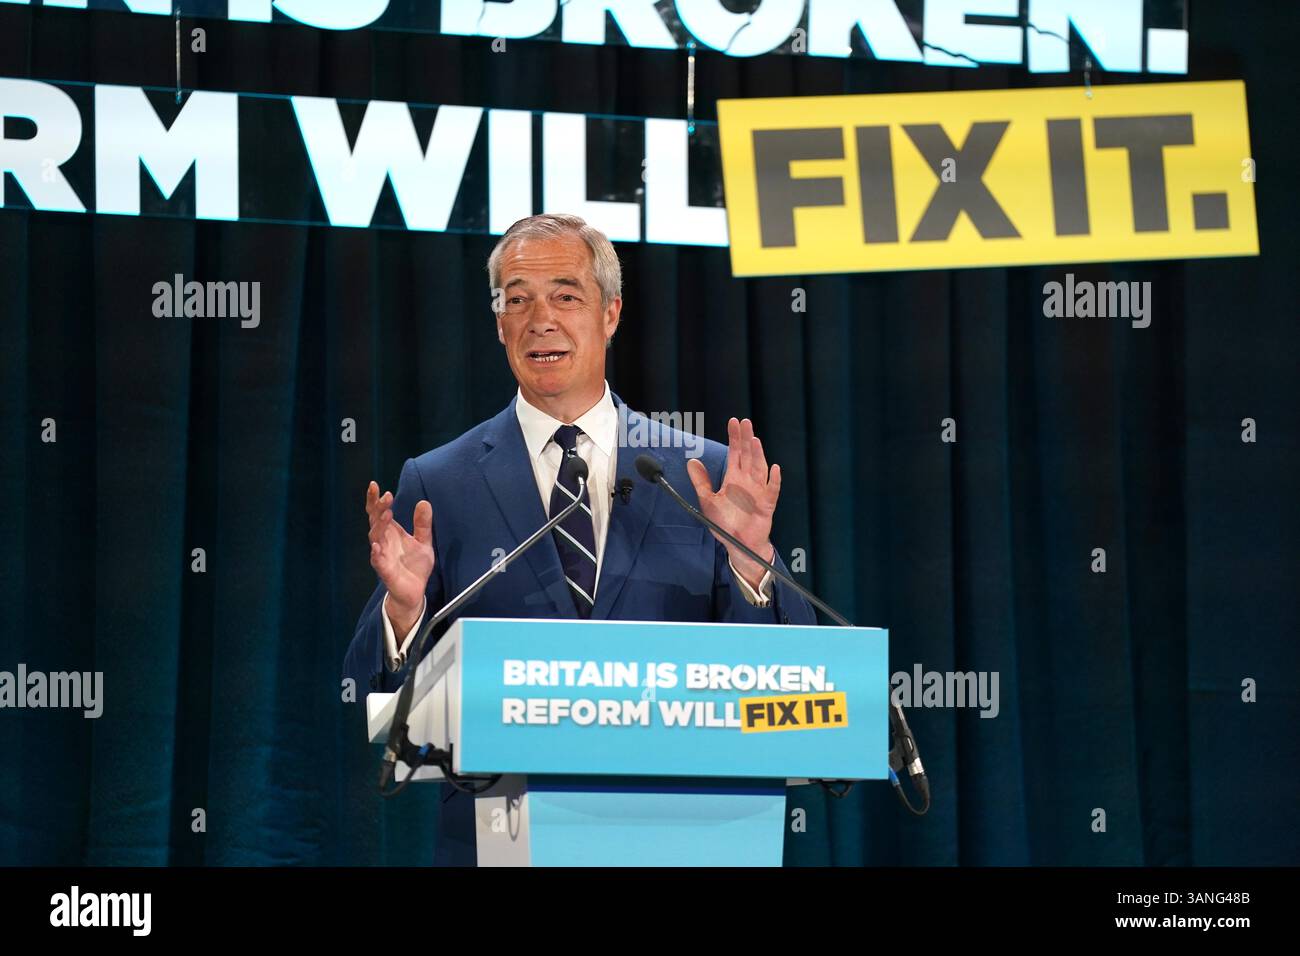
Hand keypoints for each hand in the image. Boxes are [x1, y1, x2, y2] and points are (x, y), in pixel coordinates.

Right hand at [365, 480, 433, 633]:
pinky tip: (376, 546)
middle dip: (378, 507)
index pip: (379, 512)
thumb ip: (422, 524)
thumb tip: (424, 502)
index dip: (375, 499)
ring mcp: (381, 556)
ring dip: (379, 525)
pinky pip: (377, 560)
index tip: (375, 485)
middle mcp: (383, 542)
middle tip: (386, 495)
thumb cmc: (414, 566)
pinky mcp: (385, 571)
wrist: (415, 591)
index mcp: (390, 533)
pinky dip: (376, 553)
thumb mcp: (423, 541)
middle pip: (376, 521)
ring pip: (375, 537)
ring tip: (386, 513)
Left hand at [686, 417, 781, 590]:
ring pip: (760, 468)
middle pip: (748, 455)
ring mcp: (758, 491)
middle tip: (745, 422)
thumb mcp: (707, 500)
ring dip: (758, 454)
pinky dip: (774, 480)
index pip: (735, 453)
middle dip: (746, 439)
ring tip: (754, 440)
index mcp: (734, 478)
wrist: (738, 544)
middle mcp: (747, 481)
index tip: (733, 422)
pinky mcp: (767, 504)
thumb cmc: (725, 523)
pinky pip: (772, 490)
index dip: (734, 438)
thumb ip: (701, 481)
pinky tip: (775, 468)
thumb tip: (692, 461)